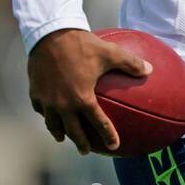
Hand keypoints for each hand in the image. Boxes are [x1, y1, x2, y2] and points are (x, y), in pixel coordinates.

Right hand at [27, 28, 151, 154]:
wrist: (49, 34)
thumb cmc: (82, 44)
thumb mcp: (110, 52)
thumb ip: (131, 63)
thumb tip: (150, 70)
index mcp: (82, 98)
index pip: (98, 123)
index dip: (108, 136)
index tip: (114, 146)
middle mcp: (63, 104)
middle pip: (72, 131)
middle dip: (81, 143)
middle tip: (88, 150)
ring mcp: (47, 100)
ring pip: (53, 124)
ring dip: (60, 133)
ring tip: (63, 138)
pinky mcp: (35, 92)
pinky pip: (40, 109)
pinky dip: (46, 115)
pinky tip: (50, 114)